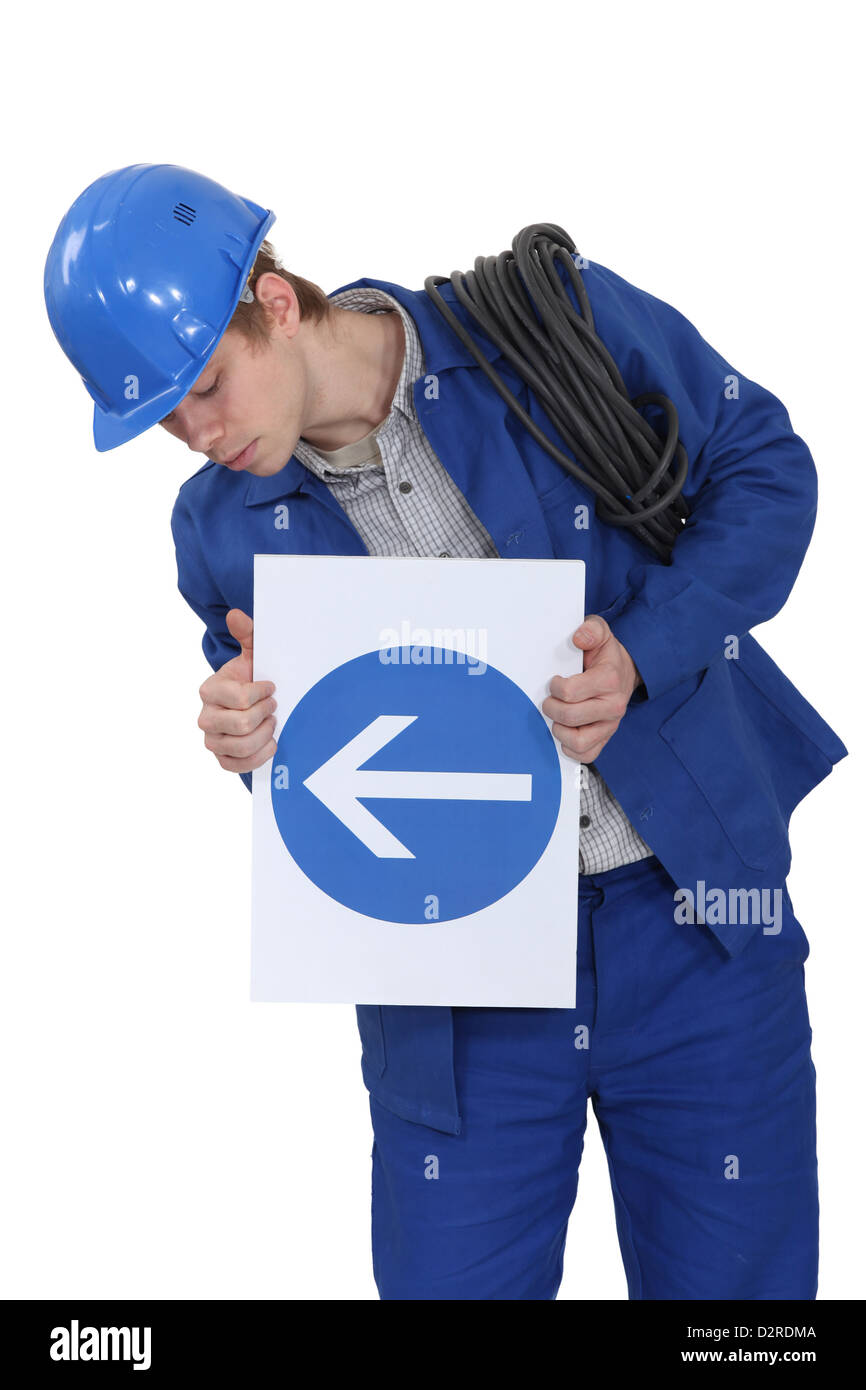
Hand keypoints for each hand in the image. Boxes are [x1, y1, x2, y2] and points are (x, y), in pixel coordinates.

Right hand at [197, 609, 277, 773]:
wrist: (252, 705)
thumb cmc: (251, 678)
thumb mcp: (253, 655)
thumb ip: (247, 635)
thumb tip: (235, 615)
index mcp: (210, 690)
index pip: (240, 697)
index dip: (262, 693)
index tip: (271, 687)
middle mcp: (206, 717)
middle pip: (242, 724)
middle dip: (266, 714)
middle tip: (274, 706)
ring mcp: (212, 741)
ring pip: (243, 746)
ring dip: (266, 734)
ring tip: (272, 723)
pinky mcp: (222, 760)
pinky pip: (240, 766)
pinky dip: (261, 756)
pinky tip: (271, 743)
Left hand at [541, 614, 641, 763]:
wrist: (625, 672)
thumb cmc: (606, 655)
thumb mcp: (600, 632)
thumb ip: (591, 630)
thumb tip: (578, 637)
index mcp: (609, 680)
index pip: (570, 692)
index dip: (554, 686)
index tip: (555, 681)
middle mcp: (613, 706)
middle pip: (569, 717)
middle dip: (551, 707)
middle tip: (550, 699)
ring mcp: (610, 725)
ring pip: (576, 741)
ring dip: (558, 730)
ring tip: (557, 717)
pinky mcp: (606, 738)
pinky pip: (585, 755)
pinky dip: (569, 747)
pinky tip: (566, 731)